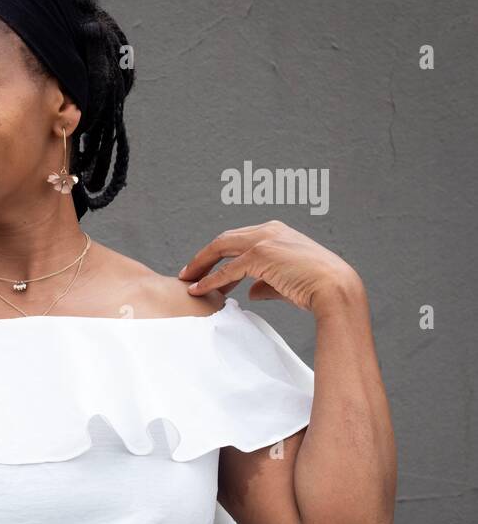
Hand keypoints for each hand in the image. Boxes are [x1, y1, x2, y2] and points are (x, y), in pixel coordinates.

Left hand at [178, 220, 361, 313]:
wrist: (335, 289)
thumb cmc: (315, 288)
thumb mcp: (285, 282)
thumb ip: (265, 284)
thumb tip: (250, 293)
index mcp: (276, 231)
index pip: (238, 240)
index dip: (219, 256)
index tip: (205, 271)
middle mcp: (269, 230)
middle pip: (224, 240)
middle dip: (204, 257)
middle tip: (188, 273)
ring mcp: (264, 240)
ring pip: (221, 249)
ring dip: (201, 265)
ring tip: (187, 280)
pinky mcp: (260, 255)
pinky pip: (227, 270)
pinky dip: (210, 281)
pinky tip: (198, 291)